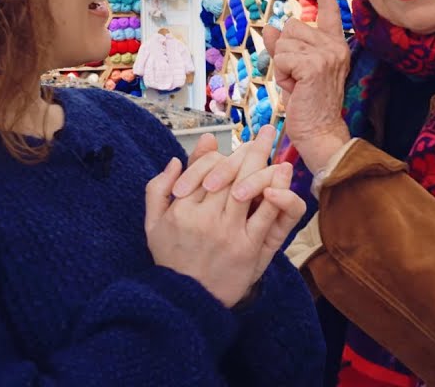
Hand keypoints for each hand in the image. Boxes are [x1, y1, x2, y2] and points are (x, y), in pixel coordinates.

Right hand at [145, 127, 292, 306]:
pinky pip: (266, 214)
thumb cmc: (171, 261)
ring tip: (271, 142)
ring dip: (262, 161)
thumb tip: (175, 160)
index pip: (203, 169)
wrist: (187, 302)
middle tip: (262, 132)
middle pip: (229, 172)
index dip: (216, 154)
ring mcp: (227, 232)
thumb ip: (158, 189)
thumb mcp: (152, 225)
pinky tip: (282, 175)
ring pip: (247, 186)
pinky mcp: (248, 248)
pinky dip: (276, 193)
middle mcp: (204, 216)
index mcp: (181, 208)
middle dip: (248, 148)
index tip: (223, 142)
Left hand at [263, 0, 352, 168]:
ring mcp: (327, 54)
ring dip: (281, 65)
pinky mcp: (314, 65)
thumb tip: (271, 28)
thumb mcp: (293, 70)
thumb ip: (284, 47)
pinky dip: (281, 74)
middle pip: (291, 26)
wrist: (319, 132)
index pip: (328, 7)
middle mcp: (335, 45)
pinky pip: (281, 56)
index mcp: (334, 44)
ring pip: (283, 42)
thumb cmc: (307, 104)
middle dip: (285, 52)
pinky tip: (294, 88)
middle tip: (296, 78)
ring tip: (295, 85)